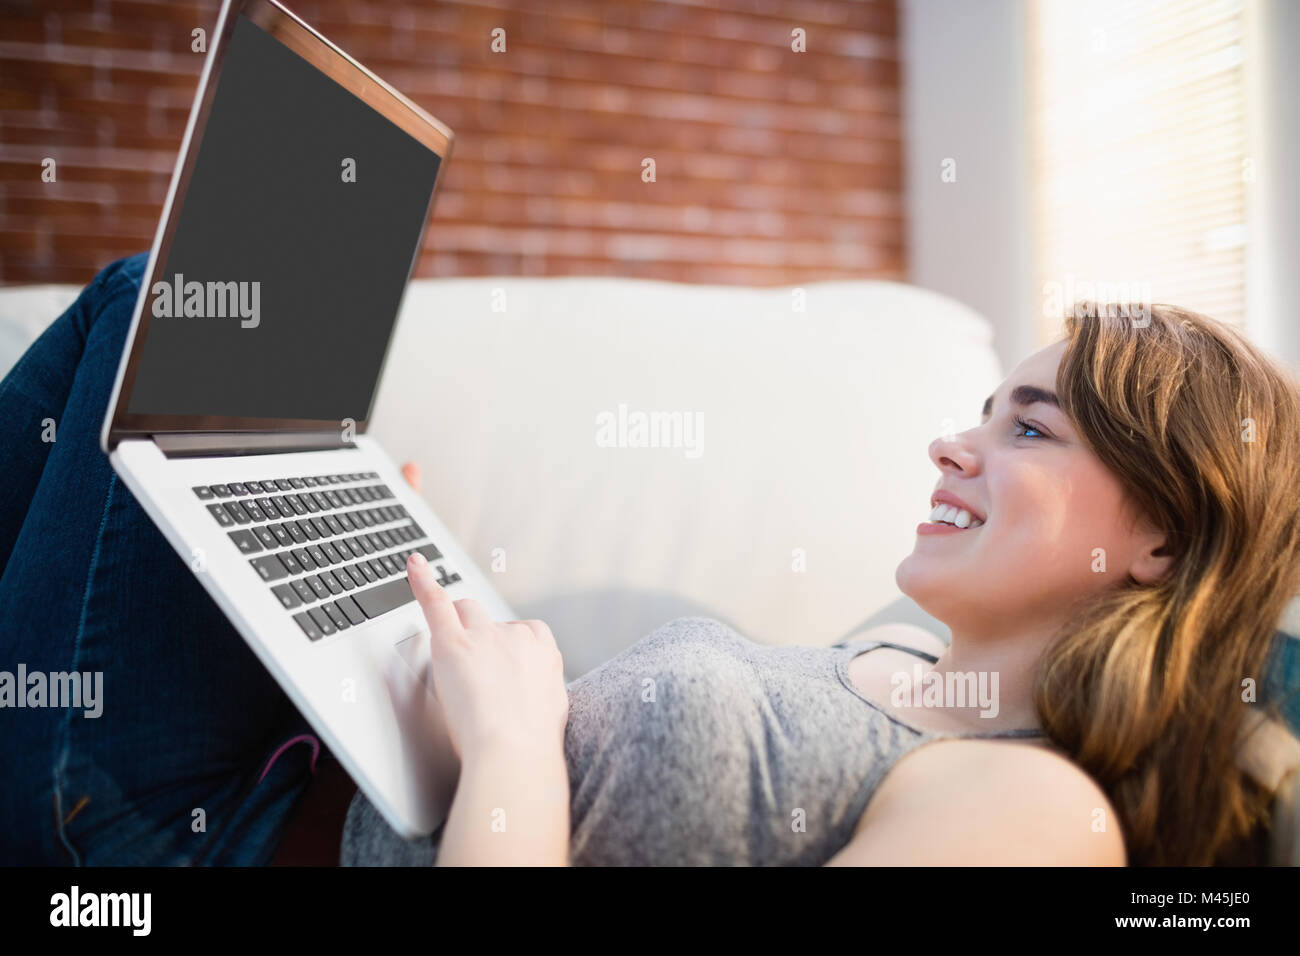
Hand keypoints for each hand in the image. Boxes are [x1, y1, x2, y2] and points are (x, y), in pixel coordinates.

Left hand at [398, 461, 567, 761]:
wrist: (515, 751)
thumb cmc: (531, 745)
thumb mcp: (552, 714)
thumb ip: (541, 695)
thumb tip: (537, 700)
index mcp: (545, 654)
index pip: (527, 632)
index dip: (510, 646)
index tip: (503, 663)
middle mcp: (517, 637)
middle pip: (494, 619)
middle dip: (481, 635)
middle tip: (470, 667)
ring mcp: (484, 637)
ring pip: (467, 609)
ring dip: (457, 622)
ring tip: (446, 647)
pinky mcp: (453, 643)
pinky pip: (435, 602)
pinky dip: (422, 580)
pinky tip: (413, 564)